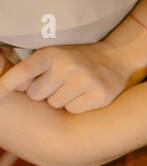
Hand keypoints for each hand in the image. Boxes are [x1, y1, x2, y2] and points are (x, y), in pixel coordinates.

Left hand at [0, 40, 134, 112]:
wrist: (116, 58)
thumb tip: (9, 89)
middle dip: (44, 93)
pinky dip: (77, 107)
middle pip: (37, 95)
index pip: (23, 71)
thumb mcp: (54, 56)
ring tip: (74, 89)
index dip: (6, 84)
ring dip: (61, 101)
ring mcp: (85, 80)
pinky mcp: (99, 94)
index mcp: (51, 54)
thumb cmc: (77, 60)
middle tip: (59, 84)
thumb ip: (32, 68)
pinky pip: (73, 111)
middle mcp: (67, 65)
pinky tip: (86, 96)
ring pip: (55, 104)